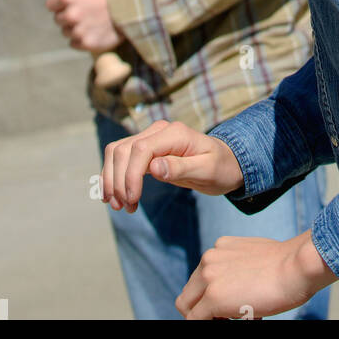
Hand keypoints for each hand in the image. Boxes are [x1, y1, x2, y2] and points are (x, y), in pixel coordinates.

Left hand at [46, 0, 123, 52]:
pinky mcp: (87, 43)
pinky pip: (74, 43)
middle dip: (66, 16)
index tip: (65, 4)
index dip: (57, 4)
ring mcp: (79, 30)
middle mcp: (71, 14)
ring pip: (66, 32)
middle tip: (81, 12)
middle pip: (58, 20)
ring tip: (89, 22)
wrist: (130, 7)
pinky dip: (81, 39)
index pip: (50, 4)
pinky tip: (92, 31)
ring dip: (74, 28)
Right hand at [102, 119, 244, 212]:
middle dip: (118, 181)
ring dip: (112, 179)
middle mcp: (159, 130)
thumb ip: (181, 168)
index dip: (130, 176)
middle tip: (125, 208)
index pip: (140, 150)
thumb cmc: (220, 167)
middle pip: (123, 150)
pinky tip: (114, 195)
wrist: (226, 162)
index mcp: (175, 133)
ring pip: (117, 152)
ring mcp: (151, 137)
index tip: (132, 200)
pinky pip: (121, 157)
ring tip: (119, 205)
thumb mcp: (207, 171)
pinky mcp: (146, 148)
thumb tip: (153, 167)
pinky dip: (113, 175)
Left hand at [176, 231, 336, 320]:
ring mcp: (209, 278)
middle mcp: (209, 259)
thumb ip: (236, 267)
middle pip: (188, 293)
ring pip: (188, 308)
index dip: (209, 296)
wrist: (297, 266)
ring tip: (234, 317)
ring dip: (207, 316)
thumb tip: (235, 287)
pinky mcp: (213, 298)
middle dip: (203, 309)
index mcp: (219, 248)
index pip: (200, 279)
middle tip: (227, 316)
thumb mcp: (254, 256)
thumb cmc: (286, 265)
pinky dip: (209, 324)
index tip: (227, 306)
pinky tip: (236, 319)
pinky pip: (195, 320)